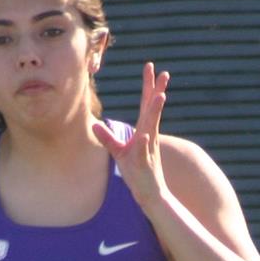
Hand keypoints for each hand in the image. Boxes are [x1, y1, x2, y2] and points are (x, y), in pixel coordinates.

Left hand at [92, 61, 170, 206]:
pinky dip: (144, 142)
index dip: (148, 86)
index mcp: (144, 130)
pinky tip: (144, 135)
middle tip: (164, 73)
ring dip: (156, 111)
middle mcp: (149, 135)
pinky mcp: (143, 162)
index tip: (150, 67)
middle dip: (157, 91)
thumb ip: (108, 138)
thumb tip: (95, 125)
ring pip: (152, 126)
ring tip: (161, 96)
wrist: (150, 193)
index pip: (146, 104)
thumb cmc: (136, 172)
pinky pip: (144, 151)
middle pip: (153, 109)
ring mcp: (148, 148)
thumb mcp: (119, 153)